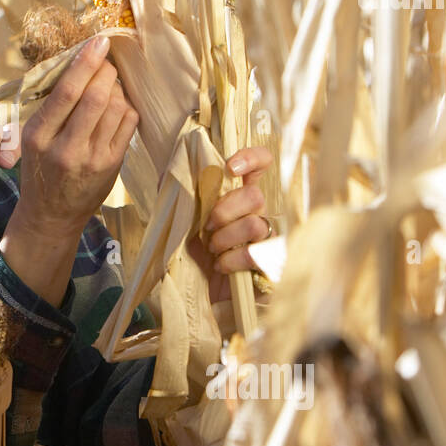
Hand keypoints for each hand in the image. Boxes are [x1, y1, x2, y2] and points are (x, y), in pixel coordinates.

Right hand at [0, 36, 137, 305]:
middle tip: (107, 61)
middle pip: (96, 96)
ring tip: (110, 84)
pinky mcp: (112, 165)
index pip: (67, 92)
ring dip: (117, 87)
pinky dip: (126, 105)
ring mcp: (92, 159)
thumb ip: (52, 106)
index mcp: (39, 136)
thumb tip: (79, 63)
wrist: (51, 215)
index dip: (85, 62)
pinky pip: (128, 123)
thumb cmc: (40, 169)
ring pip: (116, 107)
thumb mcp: (32, 138)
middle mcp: (66, 148)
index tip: (99, 43)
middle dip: (106, 71)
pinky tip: (117, 105)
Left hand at [187, 146, 273, 300]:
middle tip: (207, 226)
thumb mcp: (178, 214)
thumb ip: (180, 189)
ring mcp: (267, 237)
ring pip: (255, 225)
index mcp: (239, 193)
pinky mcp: (269, 263)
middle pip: (255, 196)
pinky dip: (231, 260)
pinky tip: (219, 265)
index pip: (261, 162)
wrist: (194, 287)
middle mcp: (258, 211)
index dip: (252, 158)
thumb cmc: (189, 246)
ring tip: (212, 248)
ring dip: (225, 238)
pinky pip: (255, 255)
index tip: (230, 167)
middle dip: (224, 211)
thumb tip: (176, 165)